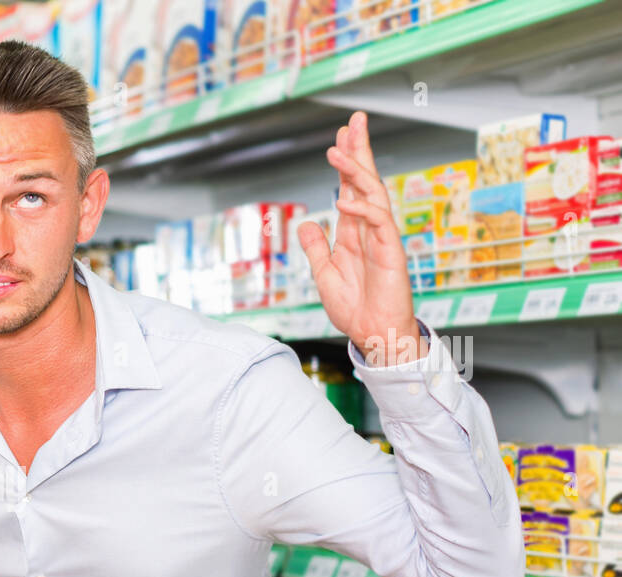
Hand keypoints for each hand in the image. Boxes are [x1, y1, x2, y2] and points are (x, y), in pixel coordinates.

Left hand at [297, 111, 421, 365]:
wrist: (372, 333)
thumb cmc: (354, 308)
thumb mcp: (324, 274)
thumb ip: (316, 248)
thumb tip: (306, 223)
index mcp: (353, 231)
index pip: (350, 188)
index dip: (346, 163)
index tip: (340, 137)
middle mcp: (369, 228)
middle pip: (365, 181)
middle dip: (359, 151)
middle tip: (353, 122)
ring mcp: (382, 238)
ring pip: (372, 194)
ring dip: (355, 172)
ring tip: (337, 151)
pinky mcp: (391, 251)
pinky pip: (379, 222)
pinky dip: (362, 209)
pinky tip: (344, 200)